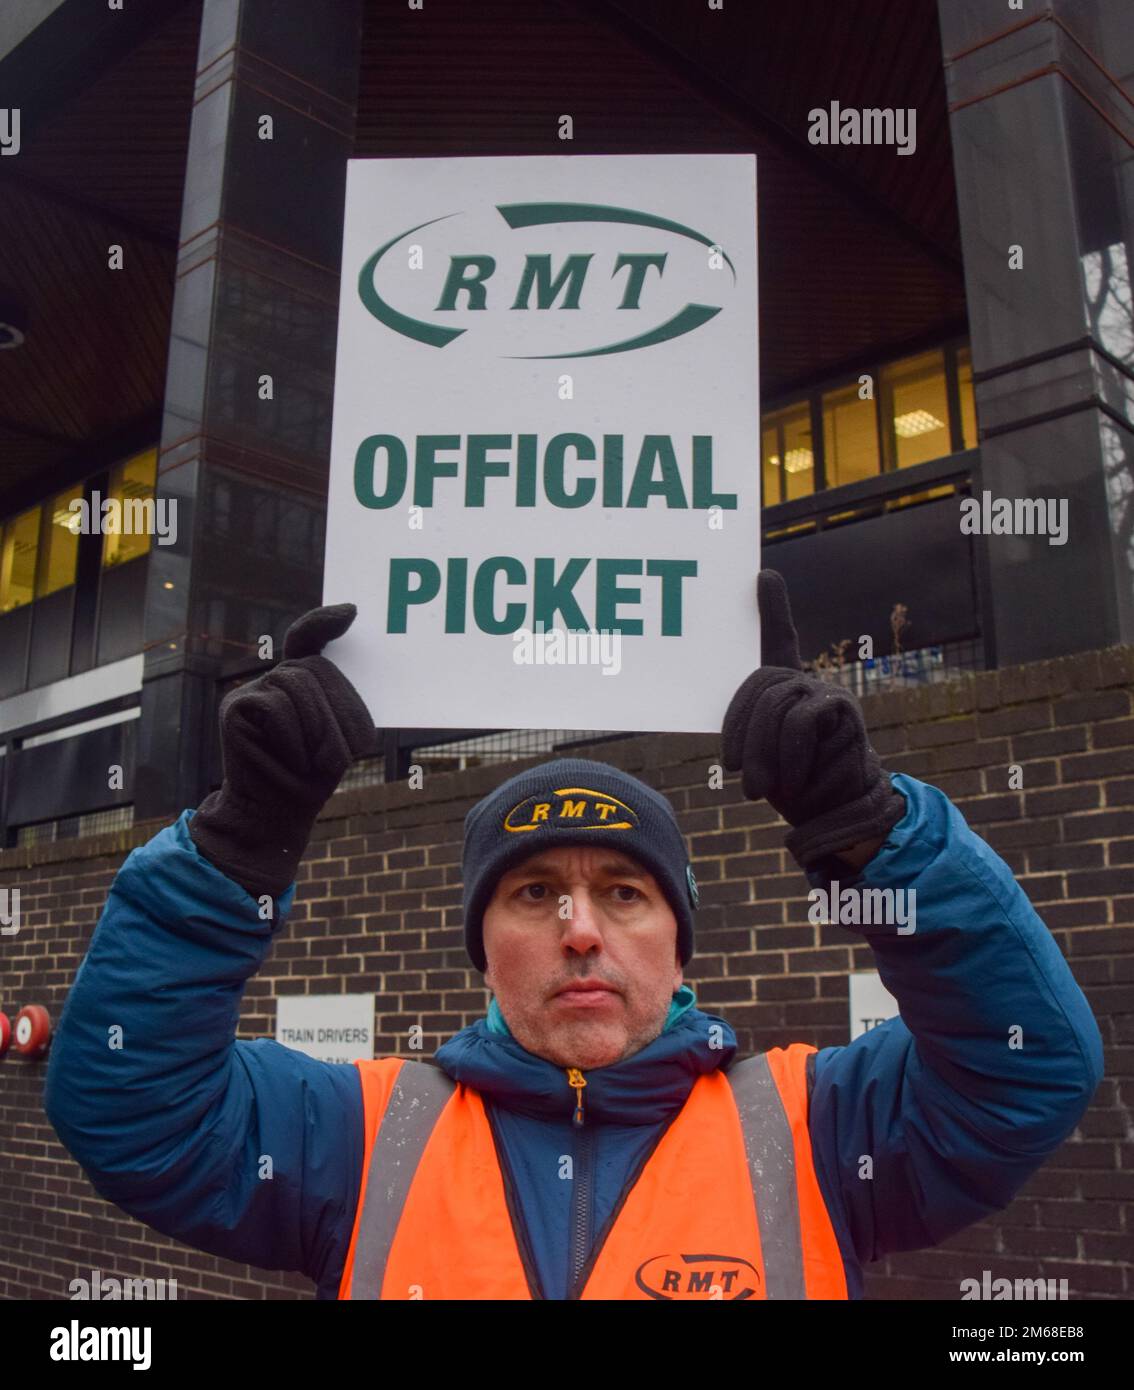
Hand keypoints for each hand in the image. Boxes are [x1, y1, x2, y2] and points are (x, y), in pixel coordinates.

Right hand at [189, 603, 376, 898]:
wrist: (274, 815)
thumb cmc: (312, 776)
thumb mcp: (336, 737)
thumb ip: (336, 704)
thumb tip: (350, 678)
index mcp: (299, 681)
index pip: (307, 638)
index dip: (324, 621)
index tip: (351, 613)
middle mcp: (273, 678)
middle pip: (314, 668)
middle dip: (339, 709)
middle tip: (343, 753)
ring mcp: (251, 690)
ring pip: (298, 685)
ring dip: (320, 727)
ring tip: (320, 761)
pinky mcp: (236, 707)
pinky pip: (276, 706)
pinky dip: (294, 737)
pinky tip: (292, 759)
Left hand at [720, 570, 904, 870]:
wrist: (833, 812)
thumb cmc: (788, 781)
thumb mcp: (759, 755)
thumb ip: (750, 731)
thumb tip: (727, 734)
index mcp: (781, 687)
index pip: (777, 639)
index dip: (772, 608)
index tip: (764, 575)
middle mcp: (804, 681)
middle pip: (762, 685)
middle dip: (742, 732)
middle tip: (735, 774)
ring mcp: (826, 692)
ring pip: (777, 704)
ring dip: (762, 751)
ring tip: (757, 788)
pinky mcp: (843, 709)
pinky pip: (801, 721)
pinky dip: (790, 756)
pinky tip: (791, 783)